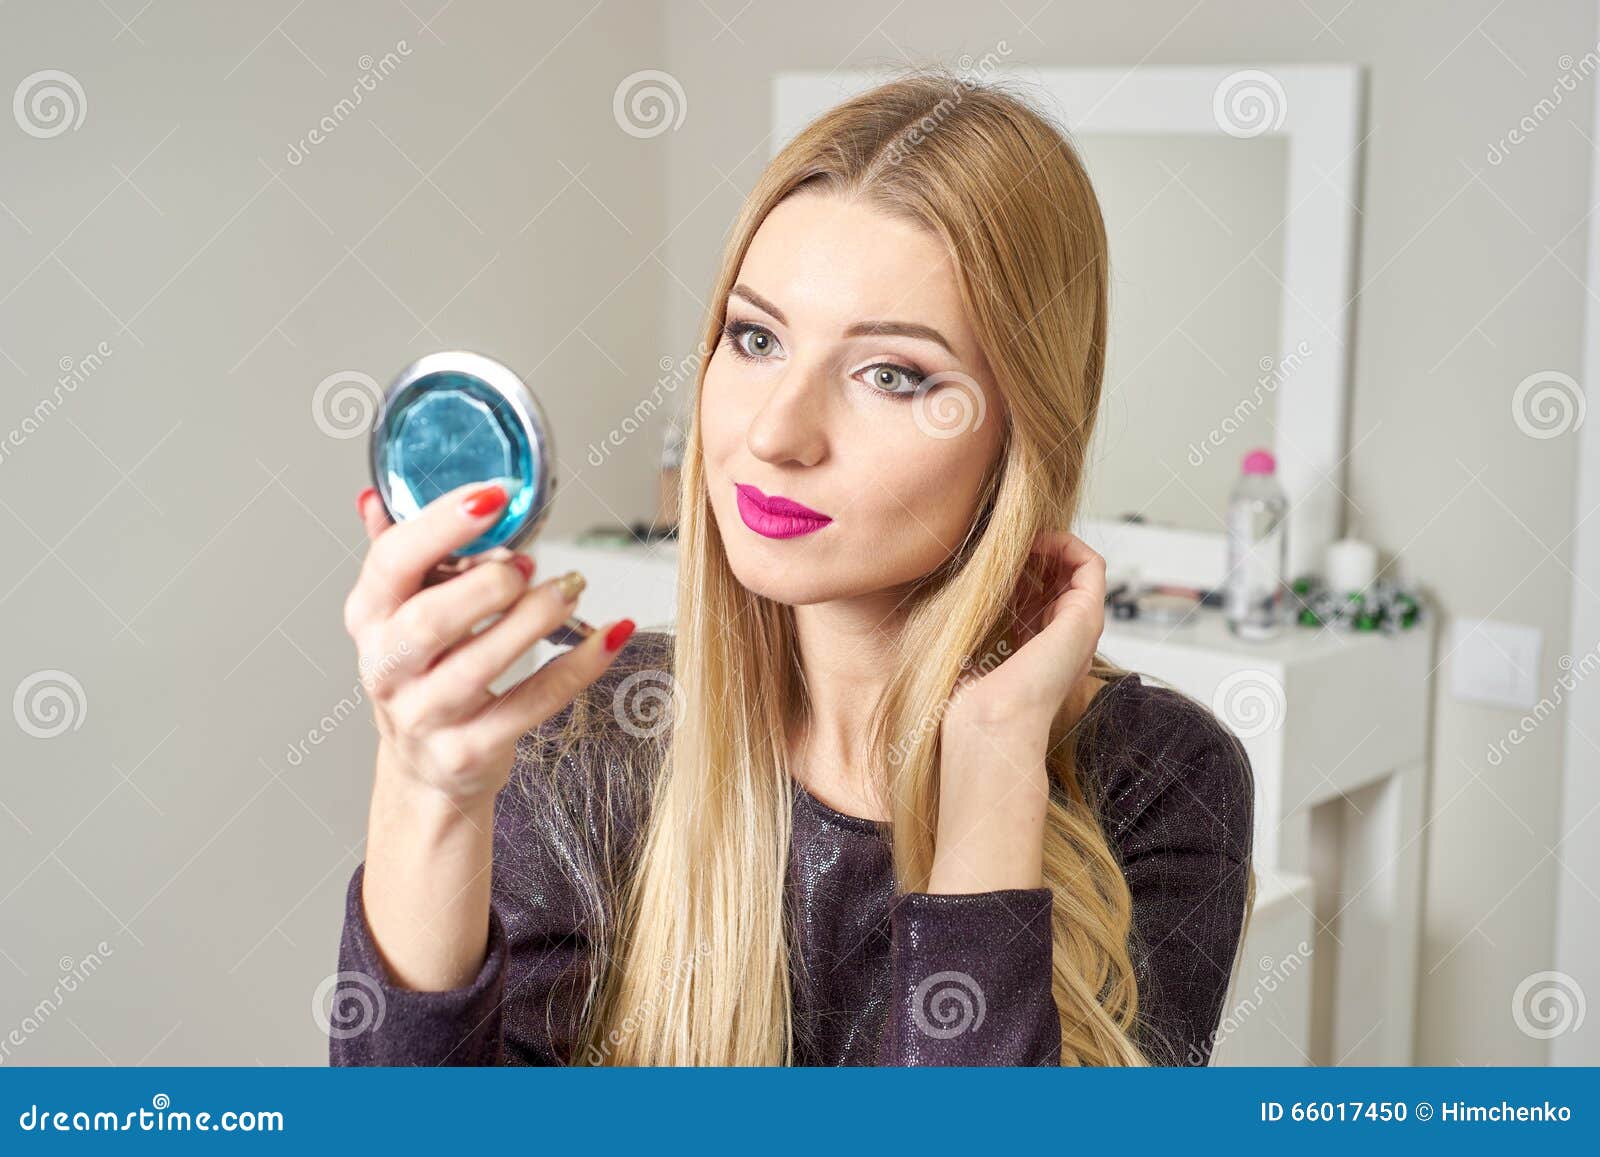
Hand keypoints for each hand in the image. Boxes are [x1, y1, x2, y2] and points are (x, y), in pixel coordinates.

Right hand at [343, 481, 634, 811]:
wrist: (427, 767)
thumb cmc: (423, 672)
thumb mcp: (401, 611)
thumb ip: (398, 553)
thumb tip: (376, 496)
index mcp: (369, 617)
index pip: (391, 563)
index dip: (441, 525)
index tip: (493, 497)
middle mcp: (387, 668)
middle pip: (427, 621)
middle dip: (486, 584)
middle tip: (528, 562)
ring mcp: (424, 715)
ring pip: (476, 666)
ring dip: (532, 620)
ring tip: (569, 588)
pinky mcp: (469, 751)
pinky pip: (529, 704)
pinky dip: (576, 667)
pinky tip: (611, 634)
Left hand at [945, 530, 1106, 730]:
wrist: (991, 719)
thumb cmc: (972, 693)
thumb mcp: (971, 644)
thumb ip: (976, 617)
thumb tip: (964, 582)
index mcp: (1039, 649)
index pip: (1037, 594)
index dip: (1017, 568)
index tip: (990, 558)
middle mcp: (1063, 638)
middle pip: (1058, 578)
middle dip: (1033, 553)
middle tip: (1006, 544)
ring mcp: (1079, 628)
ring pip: (1076, 568)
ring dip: (1049, 544)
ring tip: (1021, 539)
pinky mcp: (1087, 617)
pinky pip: (1091, 564)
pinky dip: (1067, 543)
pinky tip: (1036, 543)